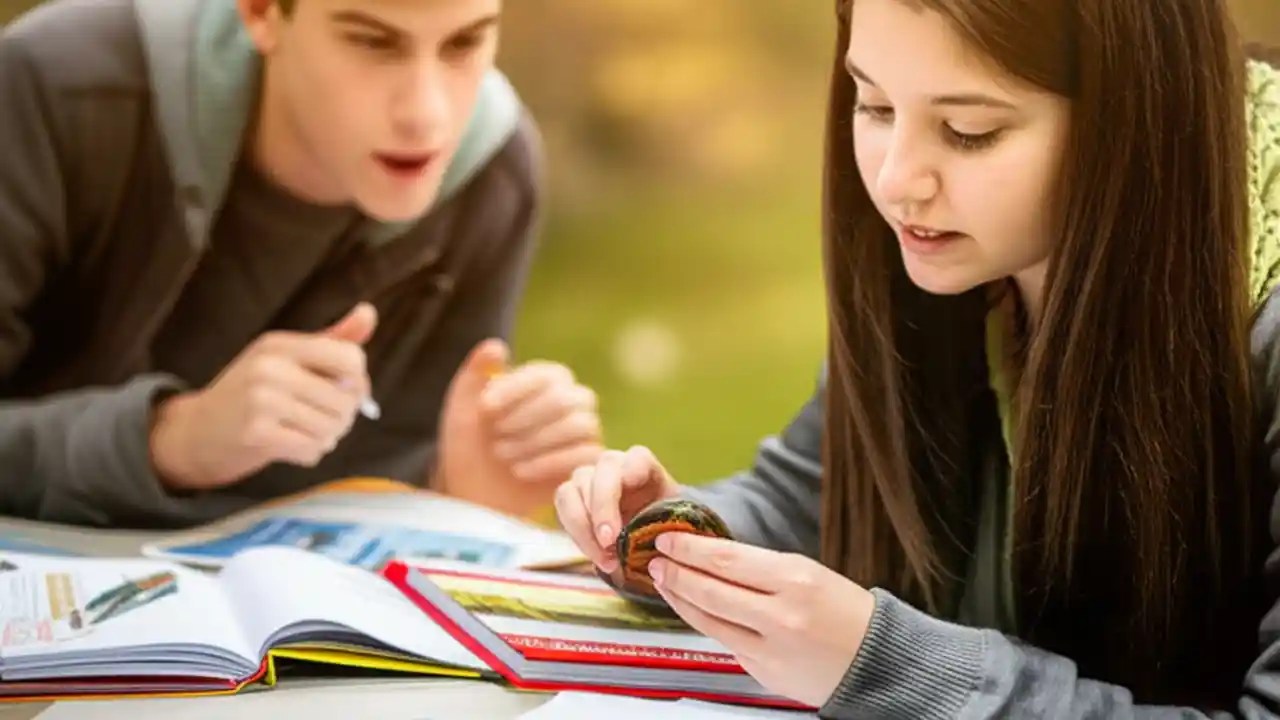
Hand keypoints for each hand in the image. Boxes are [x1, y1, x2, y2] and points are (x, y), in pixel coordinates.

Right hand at [150, 303, 376, 490]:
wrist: (196, 432)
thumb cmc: (250, 394)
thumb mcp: (286, 359)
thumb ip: (331, 340)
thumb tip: (369, 312)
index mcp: (280, 344)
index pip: (350, 357)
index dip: (359, 382)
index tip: (347, 393)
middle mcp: (269, 366)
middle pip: (346, 398)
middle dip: (344, 416)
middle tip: (323, 420)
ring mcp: (260, 399)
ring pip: (332, 426)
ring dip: (327, 437)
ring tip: (305, 432)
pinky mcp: (255, 432)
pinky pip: (312, 448)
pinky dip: (310, 453)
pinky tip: (292, 446)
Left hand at [481, 355, 602, 483]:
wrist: (476, 494)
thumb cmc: (471, 446)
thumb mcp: (462, 408)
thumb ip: (475, 373)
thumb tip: (496, 346)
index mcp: (547, 381)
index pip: (547, 373)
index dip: (516, 388)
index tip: (484, 407)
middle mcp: (572, 401)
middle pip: (565, 399)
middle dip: (525, 418)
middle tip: (495, 435)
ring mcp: (584, 433)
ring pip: (580, 424)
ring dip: (535, 441)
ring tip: (503, 454)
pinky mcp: (587, 462)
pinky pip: (585, 455)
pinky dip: (548, 463)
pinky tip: (519, 471)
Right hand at [553, 445, 683, 572]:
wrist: (644, 531)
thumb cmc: (661, 523)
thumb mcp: (672, 521)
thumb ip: (667, 524)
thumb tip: (660, 539)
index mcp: (642, 463)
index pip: (637, 458)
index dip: (632, 470)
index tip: (631, 484)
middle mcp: (612, 464)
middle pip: (600, 475)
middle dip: (602, 508)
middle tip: (610, 541)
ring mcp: (587, 477)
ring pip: (573, 491)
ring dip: (585, 528)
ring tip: (606, 559)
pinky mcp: (570, 496)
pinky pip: (564, 510)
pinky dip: (578, 536)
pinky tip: (597, 556)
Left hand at [648, 532, 874, 707]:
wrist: (877, 662)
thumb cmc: (845, 611)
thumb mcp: (810, 574)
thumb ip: (762, 570)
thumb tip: (712, 558)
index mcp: (795, 580)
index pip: (727, 559)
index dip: (690, 548)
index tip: (667, 538)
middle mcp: (780, 614)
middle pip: (710, 590)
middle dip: (676, 573)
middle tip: (655, 560)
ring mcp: (769, 648)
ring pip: (708, 620)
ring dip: (680, 599)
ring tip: (663, 582)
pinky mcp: (763, 672)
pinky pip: (725, 641)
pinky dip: (704, 622)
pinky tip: (691, 609)